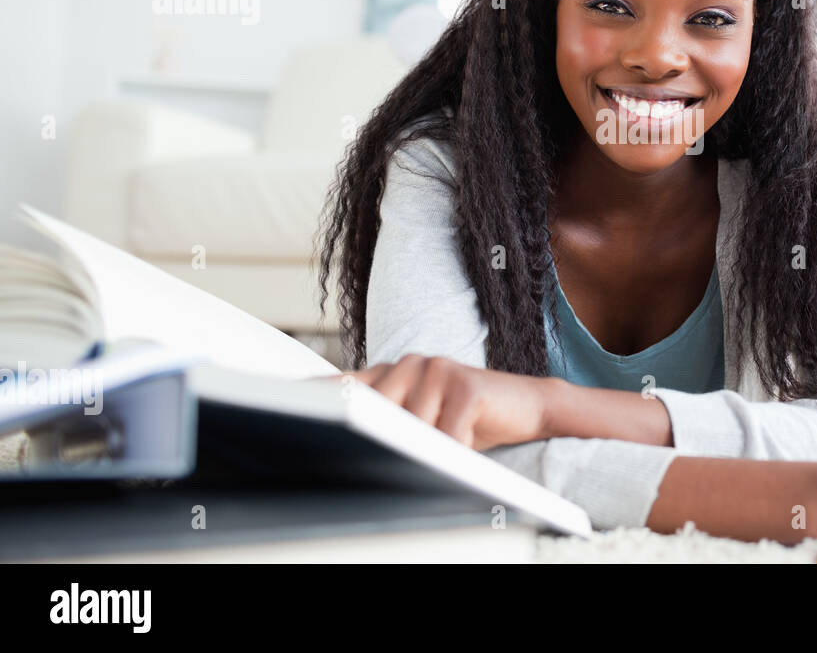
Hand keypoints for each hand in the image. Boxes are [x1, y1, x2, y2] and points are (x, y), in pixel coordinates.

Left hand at [326, 355, 553, 450]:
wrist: (527, 406)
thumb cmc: (469, 421)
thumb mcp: (420, 422)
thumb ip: (385, 421)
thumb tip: (340, 438)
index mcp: (391, 373)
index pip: (342, 386)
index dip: (313, 396)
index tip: (286, 403)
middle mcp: (409, 364)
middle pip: (373, 415)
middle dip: (381, 440)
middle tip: (399, 455)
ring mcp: (437, 370)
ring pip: (410, 430)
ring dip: (426, 452)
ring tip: (441, 455)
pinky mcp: (466, 385)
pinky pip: (445, 434)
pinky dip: (451, 453)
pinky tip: (460, 455)